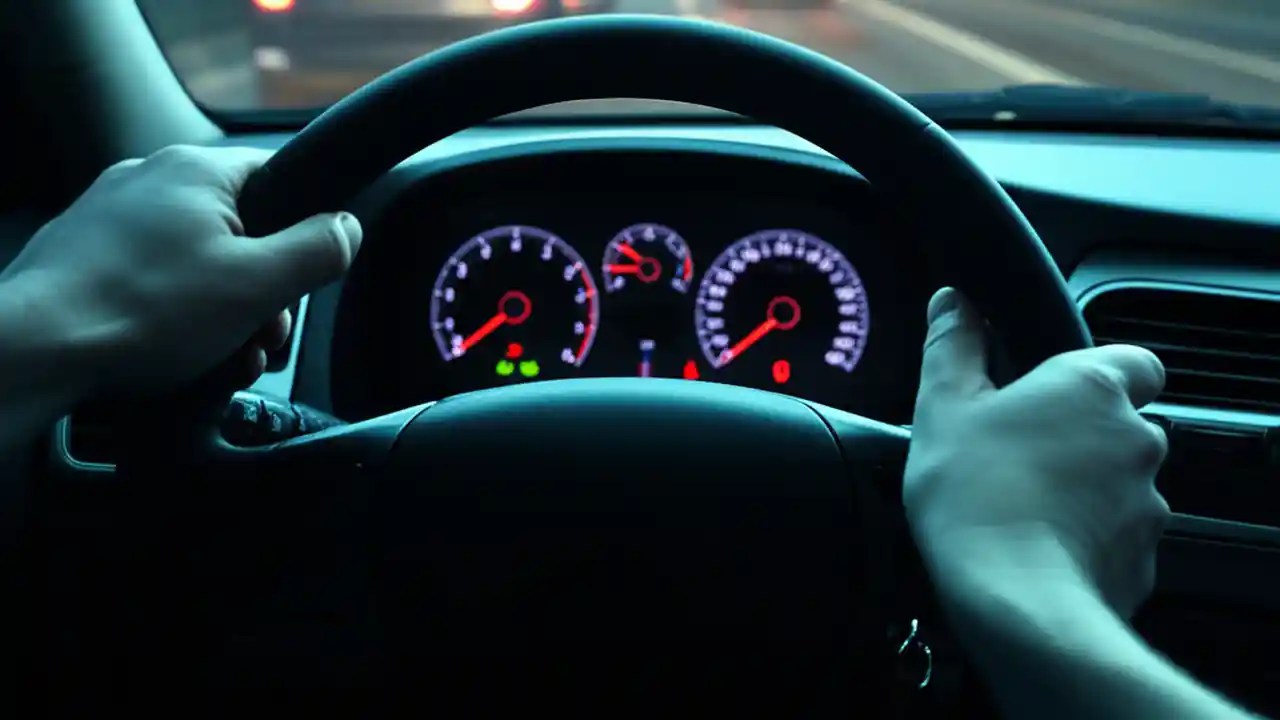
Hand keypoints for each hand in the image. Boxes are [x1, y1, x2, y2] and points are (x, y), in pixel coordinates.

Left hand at [0, 145, 361, 396]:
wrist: (33, 350)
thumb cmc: (139, 313)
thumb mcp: (259, 285)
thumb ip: (317, 251)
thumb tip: (346, 229)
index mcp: (196, 171)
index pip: (281, 180)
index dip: (304, 237)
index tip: (300, 284)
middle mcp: (149, 179)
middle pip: (241, 232)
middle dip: (262, 293)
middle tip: (260, 338)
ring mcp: (109, 218)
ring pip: (197, 262)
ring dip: (223, 313)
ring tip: (219, 357)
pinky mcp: (84, 256)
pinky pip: (153, 281)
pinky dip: (174, 316)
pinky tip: (177, 354)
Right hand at [905, 288, 1169, 619]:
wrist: (1012, 596)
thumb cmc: (973, 492)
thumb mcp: (943, 407)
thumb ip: (951, 346)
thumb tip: (952, 302)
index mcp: (1091, 386)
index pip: (1135, 360)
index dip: (1100, 374)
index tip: (1056, 393)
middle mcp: (1135, 437)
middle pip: (1121, 424)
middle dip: (1080, 437)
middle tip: (1018, 455)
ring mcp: (1148, 501)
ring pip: (1120, 484)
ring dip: (1084, 490)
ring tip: (1023, 507)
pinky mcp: (1143, 557)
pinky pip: (1117, 537)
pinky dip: (1087, 540)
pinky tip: (1039, 548)